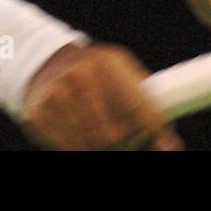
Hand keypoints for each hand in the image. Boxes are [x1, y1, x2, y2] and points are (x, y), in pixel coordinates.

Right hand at [21, 42, 182, 150]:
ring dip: (100, 148)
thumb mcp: (125, 79)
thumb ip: (150, 111)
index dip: (147, 133)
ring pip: (92, 146)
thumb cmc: (98, 77)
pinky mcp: (39, 113)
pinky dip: (77, 147)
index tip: (147, 138)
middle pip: (115, 136)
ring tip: (101, 138)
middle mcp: (80, 74)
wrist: (47, 64)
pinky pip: (68, 148)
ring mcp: (57, 94)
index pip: (137, 111)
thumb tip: (172, 148)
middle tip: (123, 142)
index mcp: (108, 62)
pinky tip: (79, 135)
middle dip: (124, 145)